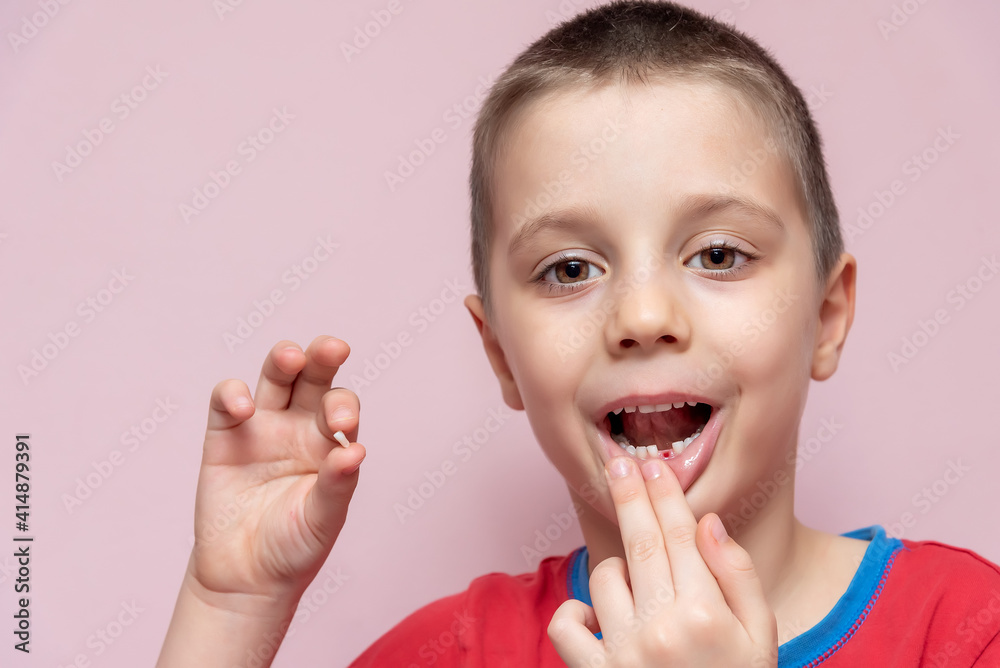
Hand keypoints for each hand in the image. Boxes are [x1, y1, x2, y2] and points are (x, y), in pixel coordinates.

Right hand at [185, 335, 365, 609]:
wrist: (246, 577)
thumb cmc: (294, 546)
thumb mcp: (323, 520)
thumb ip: (337, 486)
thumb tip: (355, 451)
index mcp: (329, 441)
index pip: (341, 406)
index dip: (343, 408)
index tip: (342, 428)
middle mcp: (299, 425)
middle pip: (313, 376)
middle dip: (323, 356)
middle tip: (334, 349)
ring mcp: (261, 426)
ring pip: (274, 377)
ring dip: (283, 360)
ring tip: (291, 358)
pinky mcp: (224, 435)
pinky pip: (227, 401)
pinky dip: (232, 394)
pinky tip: (243, 407)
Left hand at [548, 456, 777, 666]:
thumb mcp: (762, 638)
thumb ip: (739, 577)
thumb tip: (707, 524)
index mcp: (705, 615)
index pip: (678, 535)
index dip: (664, 494)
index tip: (654, 465)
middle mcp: (660, 629)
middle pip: (638, 542)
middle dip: (629, 495)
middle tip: (620, 463)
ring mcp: (623, 653)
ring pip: (604, 578)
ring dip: (617, 569)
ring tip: (640, 585)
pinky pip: (566, 629)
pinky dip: (573, 613)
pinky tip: (594, 616)